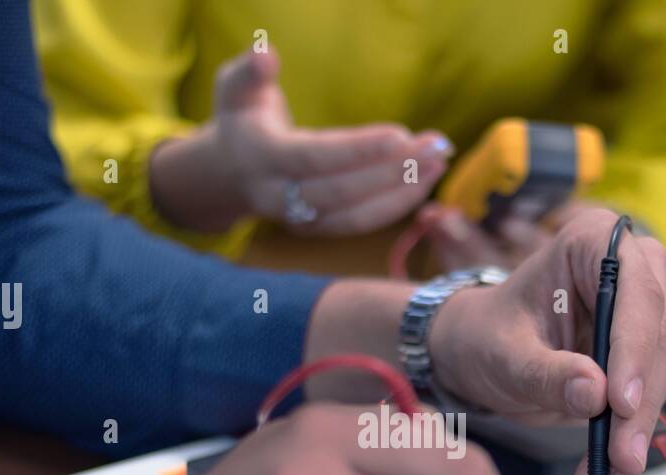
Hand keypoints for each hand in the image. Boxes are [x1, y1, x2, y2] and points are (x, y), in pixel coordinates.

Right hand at [151, 46, 451, 235]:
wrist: (226, 172)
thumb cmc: (241, 117)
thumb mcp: (234, 87)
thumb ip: (250, 71)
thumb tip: (266, 53)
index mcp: (261, 157)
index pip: (315, 157)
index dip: (358, 150)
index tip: (401, 135)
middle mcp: (278, 196)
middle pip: (342, 191)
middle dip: (392, 171)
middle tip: (436, 146)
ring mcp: (298, 218)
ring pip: (355, 215)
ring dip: (402, 192)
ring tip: (439, 162)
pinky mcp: (318, 228)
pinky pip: (360, 224)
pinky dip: (395, 206)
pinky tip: (425, 181)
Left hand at [428, 208, 665, 474]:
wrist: (482, 352)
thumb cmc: (487, 335)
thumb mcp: (504, 354)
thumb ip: (545, 372)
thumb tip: (593, 394)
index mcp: (594, 241)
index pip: (633, 291)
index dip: (633, 348)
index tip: (621, 401)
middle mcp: (632, 269)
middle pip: (653, 337)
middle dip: (638, 403)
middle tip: (621, 454)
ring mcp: (642, 314)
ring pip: (658, 375)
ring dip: (636, 431)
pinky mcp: (643, 356)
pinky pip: (648, 400)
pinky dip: (630, 440)